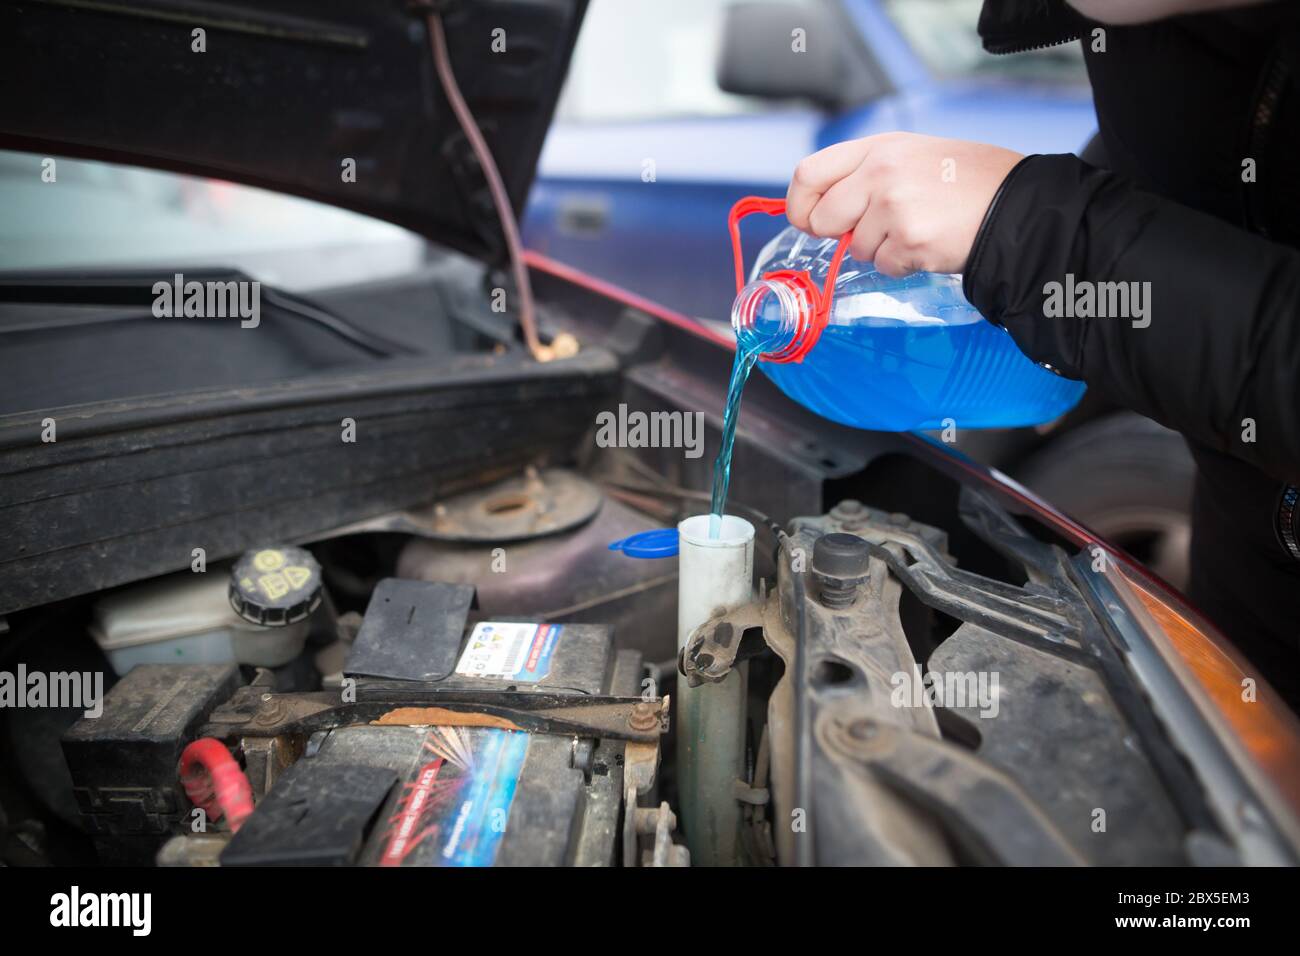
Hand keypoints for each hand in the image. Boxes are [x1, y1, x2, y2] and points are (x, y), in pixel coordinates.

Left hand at [785, 133, 1022, 276]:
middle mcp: (881, 172)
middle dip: (841, 234)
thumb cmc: (965, 181)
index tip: (809, 221)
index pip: (807, 174)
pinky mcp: (908, 240)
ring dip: (881, 249)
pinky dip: (903, 264)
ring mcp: (894, 206)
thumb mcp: (911, 155)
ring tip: (918, 228)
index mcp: (878, 147)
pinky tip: (929, 243)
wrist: (1016, 203)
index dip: (801, 205)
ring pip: (855, 248)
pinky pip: (884, 265)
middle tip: (877, 230)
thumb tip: (821, 208)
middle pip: (822, 220)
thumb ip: (864, 174)